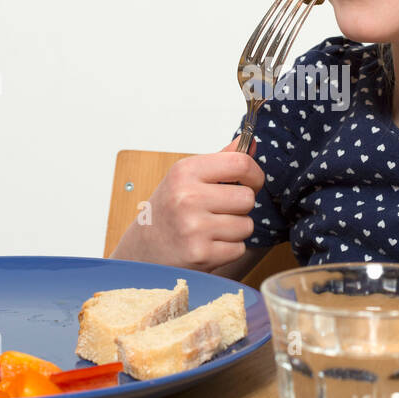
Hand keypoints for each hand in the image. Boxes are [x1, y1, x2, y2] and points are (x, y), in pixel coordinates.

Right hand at [109, 135, 263, 273]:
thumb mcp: (188, 177)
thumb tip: (253, 143)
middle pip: (247, 198)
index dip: (255, 175)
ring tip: (213, 228)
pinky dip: (229, 249)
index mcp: (185, 171)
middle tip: (221, 210)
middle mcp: (187, 197)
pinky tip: (209, 244)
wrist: (143, 247)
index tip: (251, 182)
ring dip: (236, 229)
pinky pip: (238, 248)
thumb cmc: (169, 209)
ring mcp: (193, 227)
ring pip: (246, 225)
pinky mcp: (199, 254)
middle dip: (241, 207)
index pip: (241, 163)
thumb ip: (222, 159)